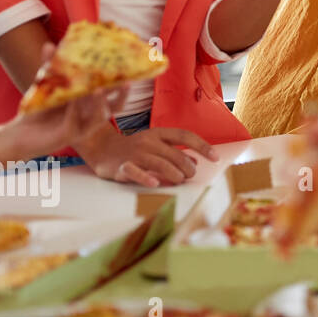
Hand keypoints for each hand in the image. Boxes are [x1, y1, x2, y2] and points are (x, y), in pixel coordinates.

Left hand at [3, 44, 123, 158]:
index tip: (130, 69)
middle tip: (126, 81)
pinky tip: (73, 99)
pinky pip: (76, 122)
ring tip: (99, 90)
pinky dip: (75, 109)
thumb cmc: (38, 110)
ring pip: (99, 117)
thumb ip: (50, 67)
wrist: (19, 134)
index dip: (123, 83)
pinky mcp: (69, 136)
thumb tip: (50, 44)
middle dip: (122, 95)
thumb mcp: (46, 86)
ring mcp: (82, 128)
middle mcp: (91, 117)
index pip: (114, 94)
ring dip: (101, 103)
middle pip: (115, 107)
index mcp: (92, 104)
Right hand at [77, 127, 218, 187]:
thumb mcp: (156, 146)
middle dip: (188, 167)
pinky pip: (135, 171)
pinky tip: (156, 183)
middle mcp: (148, 141)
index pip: (185, 136)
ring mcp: (135, 153)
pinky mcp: (122, 166)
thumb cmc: (135, 149)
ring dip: (174, 174)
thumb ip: (175, 153)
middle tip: (190, 176)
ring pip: (160, 163)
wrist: (101, 148)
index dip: (202, 146)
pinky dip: (146, 178)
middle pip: (175, 154)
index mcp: (159, 133)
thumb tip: (196, 163)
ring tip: (179, 180)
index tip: (216, 158)